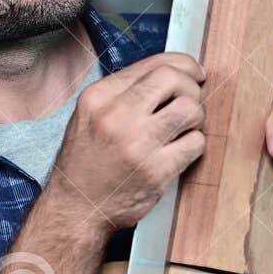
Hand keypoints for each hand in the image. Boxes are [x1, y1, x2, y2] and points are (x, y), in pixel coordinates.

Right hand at [49, 52, 206, 232]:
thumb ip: (124, 92)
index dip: (183, 65)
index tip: (195, 74)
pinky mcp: (155, 172)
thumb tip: (173, 72)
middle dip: (191, 88)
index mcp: (99, 97)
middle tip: (189, 103)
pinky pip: (196, 143)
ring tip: (183, 129)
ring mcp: (136, 145)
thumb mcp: (91, 115)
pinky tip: (180, 151)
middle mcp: (116, 116)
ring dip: (196, 118)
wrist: (76, 208)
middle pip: (174, 80)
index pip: (154, 64)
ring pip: (191, 109)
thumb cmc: (86, 161)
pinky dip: (195, 145)